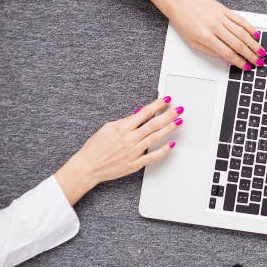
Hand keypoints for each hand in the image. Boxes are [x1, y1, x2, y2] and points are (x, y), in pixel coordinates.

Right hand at [55, 96, 182, 204]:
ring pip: (155, 137)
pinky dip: (163, 150)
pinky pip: (152, 157)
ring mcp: (133, 152)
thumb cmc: (95, 147)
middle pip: (153, 124)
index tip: (167, 99)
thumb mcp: (107, 128)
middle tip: (179, 109)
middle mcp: (129, 139)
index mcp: (122, 128)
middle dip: (168, 115)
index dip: (157, 105)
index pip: (144, 113)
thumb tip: (139, 114)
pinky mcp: (135, 164)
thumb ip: (125, 121)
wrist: (87, 167)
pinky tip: (172, 144)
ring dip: (169, 128)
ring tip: (179, 122)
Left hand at [138, 0, 264, 68]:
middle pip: (238, 44)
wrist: (179, 1)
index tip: (247, 66)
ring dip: (253, 44)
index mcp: (206, 37)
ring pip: (242, 33)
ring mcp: (221, 17)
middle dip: (250, 55)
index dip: (240, 62)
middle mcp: (215, 27)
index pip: (228, 53)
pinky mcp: (224, 10)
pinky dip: (249, 28)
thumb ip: (210, 51)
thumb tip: (225, 57)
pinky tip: (255, 34)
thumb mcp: (192, 42)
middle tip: (259, 61)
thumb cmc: (183, 21)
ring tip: (261, 51)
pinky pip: (240, 20)